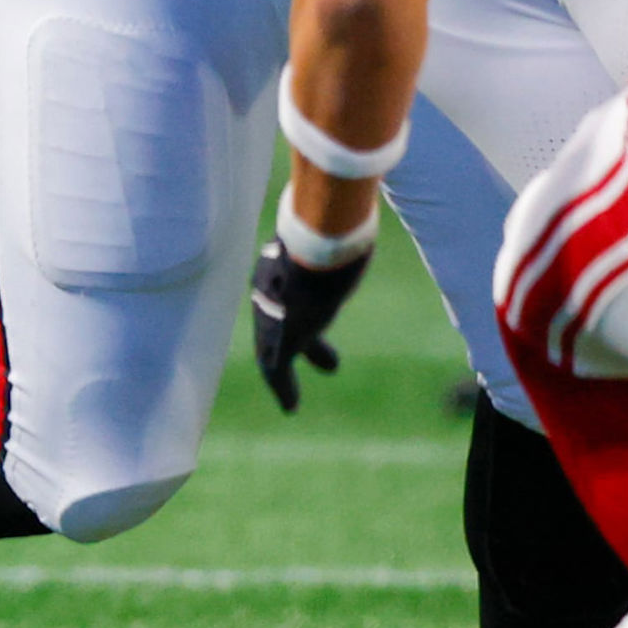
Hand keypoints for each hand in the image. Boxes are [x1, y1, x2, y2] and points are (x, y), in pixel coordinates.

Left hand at [250, 233, 368, 412]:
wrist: (318, 244)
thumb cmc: (333, 231)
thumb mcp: (337, 232)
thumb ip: (341, 234)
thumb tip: (359, 220)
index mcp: (279, 263)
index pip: (280, 288)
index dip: (291, 304)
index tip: (307, 314)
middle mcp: (268, 289)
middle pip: (275, 318)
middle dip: (296, 340)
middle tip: (316, 360)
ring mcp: (271, 312)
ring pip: (272, 347)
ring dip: (285, 373)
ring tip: (292, 398)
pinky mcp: (281, 336)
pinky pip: (274, 368)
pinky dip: (282, 388)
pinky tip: (290, 407)